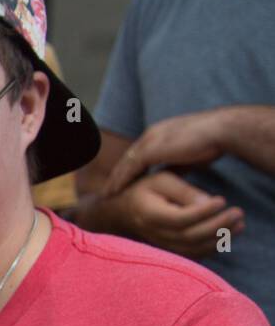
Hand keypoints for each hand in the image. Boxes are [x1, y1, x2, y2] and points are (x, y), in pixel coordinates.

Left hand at [102, 110, 233, 195]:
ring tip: (106, 195)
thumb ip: (179, 163)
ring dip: (114, 179)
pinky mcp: (151, 150)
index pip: (139, 152)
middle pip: (128, 158)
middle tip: (107, 189)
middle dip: (117, 173)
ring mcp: (149, 141)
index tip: (123, 181)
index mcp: (161, 132)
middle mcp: (151, 134)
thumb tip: (176, 176)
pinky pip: (129, 169)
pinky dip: (120, 181)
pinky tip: (112, 192)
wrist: (221, 131)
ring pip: (125, 164)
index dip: (130, 168)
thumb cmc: (213, 141)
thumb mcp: (190, 154)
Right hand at [111, 170, 242, 257]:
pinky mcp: (169, 250)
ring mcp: (161, 245)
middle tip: (238, 213)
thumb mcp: (163, 180)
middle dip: (217, 226)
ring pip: (192, 249)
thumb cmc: (146, 189)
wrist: (124, 210)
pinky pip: (192, 255)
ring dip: (218, 239)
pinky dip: (212, 248)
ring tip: (239, 225)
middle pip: (189, 237)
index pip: (179, 219)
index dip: (203, 212)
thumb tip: (208, 203)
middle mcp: (154, 234)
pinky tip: (226, 236)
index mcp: (149, 214)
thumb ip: (185, 192)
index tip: (222, 200)